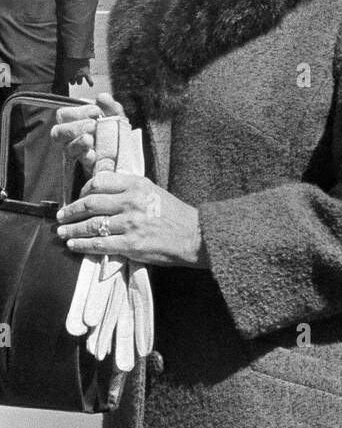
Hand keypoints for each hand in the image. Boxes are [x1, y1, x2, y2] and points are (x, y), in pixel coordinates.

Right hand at [51, 93, 127, 172]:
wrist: (126, 158)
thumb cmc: (116, 134)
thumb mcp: (117, 118)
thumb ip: (110, 106)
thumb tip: (101, 97)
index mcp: (77, 123)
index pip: (64, 114)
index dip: (79, 112)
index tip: (96, 112)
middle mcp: (72, 139)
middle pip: (58, 132)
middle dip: (76, 127)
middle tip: (93, 126)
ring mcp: (76, 154)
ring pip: (66, 148)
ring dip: (78, 142)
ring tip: (91, 140)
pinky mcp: (82, 168)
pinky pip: (77, 165)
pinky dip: (85, 157)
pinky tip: (94, 155)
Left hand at [56, 171, 205, 269]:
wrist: (194, 236)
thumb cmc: (175, 214)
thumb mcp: (153, 191)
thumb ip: (130, 190)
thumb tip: (102, 194)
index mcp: (137, 184)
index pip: (99, 182)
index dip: (82, 191)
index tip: (77, 198)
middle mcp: (132, 201)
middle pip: (90, 203)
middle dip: (70, 211)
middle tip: (61, 216)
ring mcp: (130, 223)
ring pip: (91, 225)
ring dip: (72, 230)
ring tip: (62, 233)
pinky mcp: (131, 245)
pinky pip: (99, 244)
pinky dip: (82, 245)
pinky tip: (74, 245)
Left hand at [62, 57, 92, 85]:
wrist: (78, 54)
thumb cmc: (70, 57)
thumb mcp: (65, 63)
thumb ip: (65, 69)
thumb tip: (66, 70)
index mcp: (67, 75)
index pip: (66, 82)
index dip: (66, 79)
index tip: (67, 76)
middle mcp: (73, 77)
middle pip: (72, 83)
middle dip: (72, 80)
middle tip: (73, 75)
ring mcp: (80, 75)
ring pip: (79, 83)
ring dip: (78, 81)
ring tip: (79, 76)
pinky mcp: (86, 73)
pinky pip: (89, 80)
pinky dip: (90, 82)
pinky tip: (91, 85)